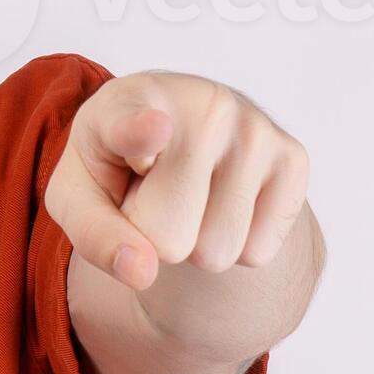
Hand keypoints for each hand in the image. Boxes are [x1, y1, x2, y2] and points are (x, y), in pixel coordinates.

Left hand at [47, 72, 309, 292]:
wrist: (181, 130)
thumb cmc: (119, 165)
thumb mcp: (79, 196)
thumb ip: (94, 234)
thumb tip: (142, 272)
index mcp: (127, 101)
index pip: (133, 124)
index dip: (139, 132)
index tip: (154, 130)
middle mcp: (200, 104)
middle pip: (167, 238)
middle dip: (153, 237)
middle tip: (152, 195)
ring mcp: (254, 127)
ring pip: (216, 253)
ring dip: (195, 243)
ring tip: (188, 194)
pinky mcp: (294, 157)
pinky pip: (258, 254)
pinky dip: (236, 245)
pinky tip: (224, 198)